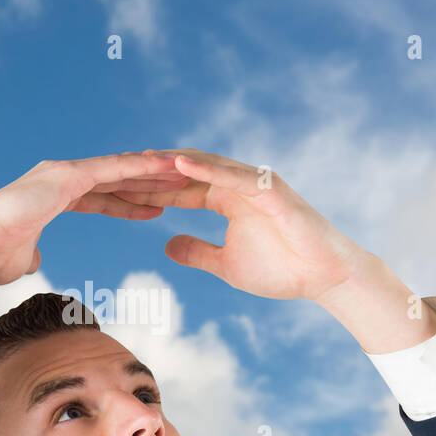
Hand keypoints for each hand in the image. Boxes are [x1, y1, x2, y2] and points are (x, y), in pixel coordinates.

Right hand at [0, 153, 188, 295]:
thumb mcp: (18, 261)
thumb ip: (31, 257)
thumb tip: (34, 262)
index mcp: (52, 197)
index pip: (101, 198)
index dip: (129, 203)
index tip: (156, 209)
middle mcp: (59, 179)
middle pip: (116, 180)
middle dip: (148, 183)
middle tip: (181, 185)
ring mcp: (63, 173)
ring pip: (119, 170)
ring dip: (152, 171)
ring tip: (184, 172)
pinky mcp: (67, 175)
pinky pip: (113, 169)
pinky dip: (140, 167)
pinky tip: (165, 167)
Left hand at [114, 148, 368, 301]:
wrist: (324, 277)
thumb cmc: (283, 270)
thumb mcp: (226, 265)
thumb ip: (198, 252)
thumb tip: (167, 246)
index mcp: (225, 198)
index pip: (178, 189)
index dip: (147, 189)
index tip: (113, 189)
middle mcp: (236, 183)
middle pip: (185, 170)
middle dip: (150, 169)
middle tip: (112, 166)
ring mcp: (252, 182)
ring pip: (204, 165)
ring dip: (170, 161)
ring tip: (136, 158)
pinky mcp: (268, 188)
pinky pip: (230, 174)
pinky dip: (204, 167)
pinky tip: (177, 163)